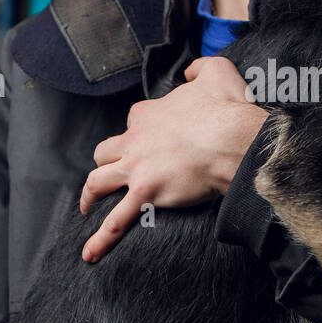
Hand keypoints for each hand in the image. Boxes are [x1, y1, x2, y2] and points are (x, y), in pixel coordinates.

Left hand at [80, 56, 269, 260]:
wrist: (233, 138)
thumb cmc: (227, 108)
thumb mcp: (216, 72)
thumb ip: (199, 69)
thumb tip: (190, 72)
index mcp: (149, 114)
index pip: (135, 121)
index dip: (142, 130)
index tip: (155, 139)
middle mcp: (135, 140)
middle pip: (107, 150)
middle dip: (109, 160)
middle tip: (114, 170)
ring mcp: (137, 168)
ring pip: (99, 181)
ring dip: (91, 194)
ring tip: (88, 207)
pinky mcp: (146, 194)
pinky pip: (117, 220)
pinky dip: (102, 238)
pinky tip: (90, 254)